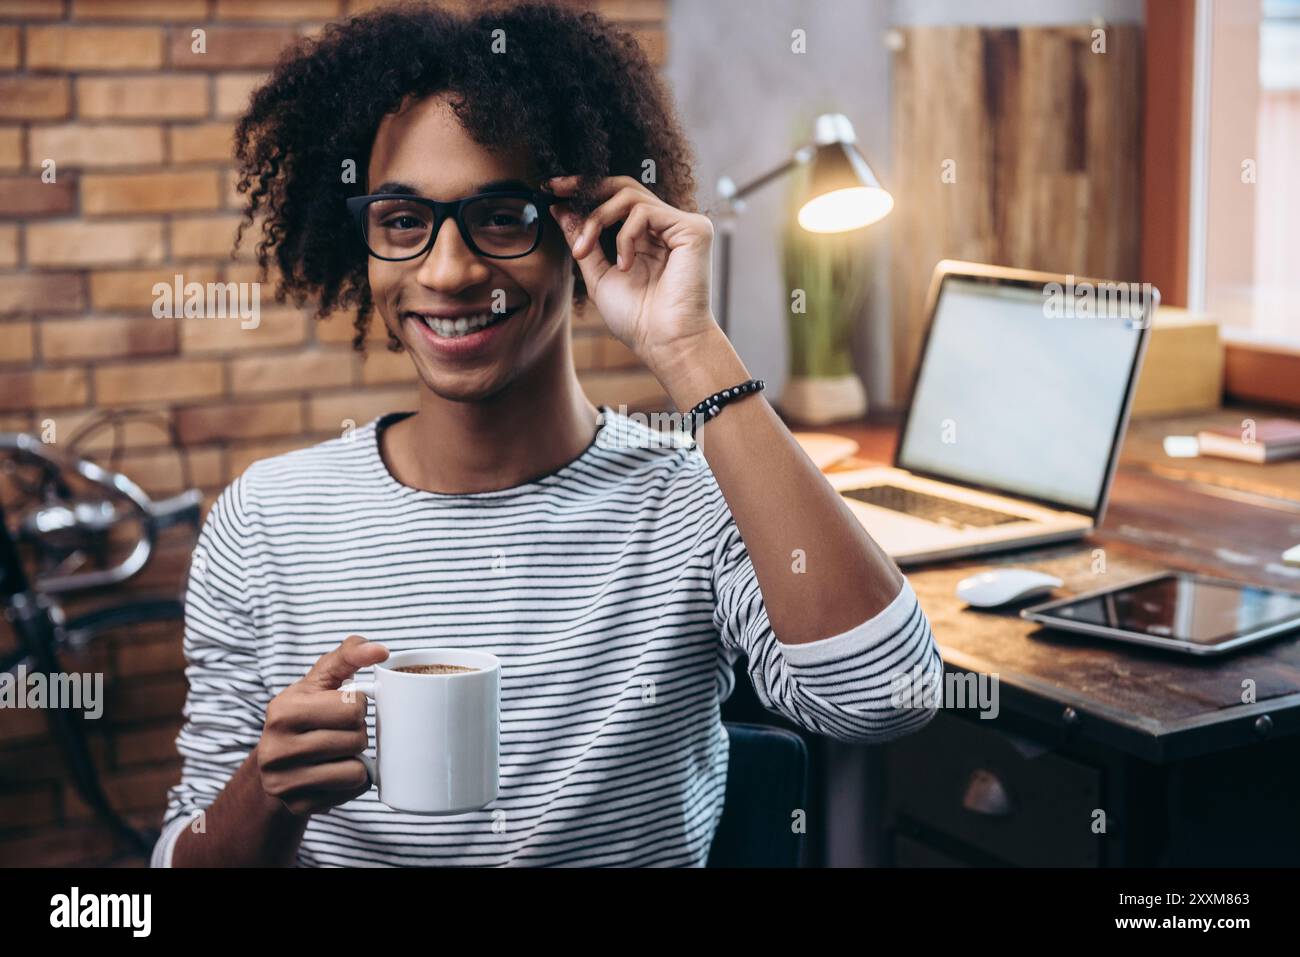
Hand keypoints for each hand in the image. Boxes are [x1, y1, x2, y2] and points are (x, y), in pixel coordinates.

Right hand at [256, 635, 388, 817]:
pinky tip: (334, 771)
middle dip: (359, 733)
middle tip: (342, 731)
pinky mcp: (297, 806)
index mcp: (282, 711)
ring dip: (357, 759)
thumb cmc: (307, 711)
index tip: (344, 707)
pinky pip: (351, 793)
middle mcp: (275, 749)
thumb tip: (380, 650)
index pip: (353, 708)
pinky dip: (352, 781)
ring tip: (339, 751)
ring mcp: (283, 783)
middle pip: (356, 740)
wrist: (278, 759)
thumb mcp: (321, 679)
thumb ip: (349, 655)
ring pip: (355, 771)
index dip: (358, 706)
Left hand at [546, 174, 718, 366]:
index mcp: (647, 238)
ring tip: (584, 252)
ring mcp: (681, 225)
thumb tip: (561, 210)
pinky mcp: (694, 229)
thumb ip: (583, 240)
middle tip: (555, 191)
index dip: (585, 190)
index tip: (551, 189)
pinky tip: (625, 265)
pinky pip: (645, 212)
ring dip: (596, 221)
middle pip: (623, 186)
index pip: (616, 200)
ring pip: (629, 196)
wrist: (664, 342)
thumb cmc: (637, 319)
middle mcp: (665, 227)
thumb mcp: (599, 275)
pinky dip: (624, 237)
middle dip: (586, 186)